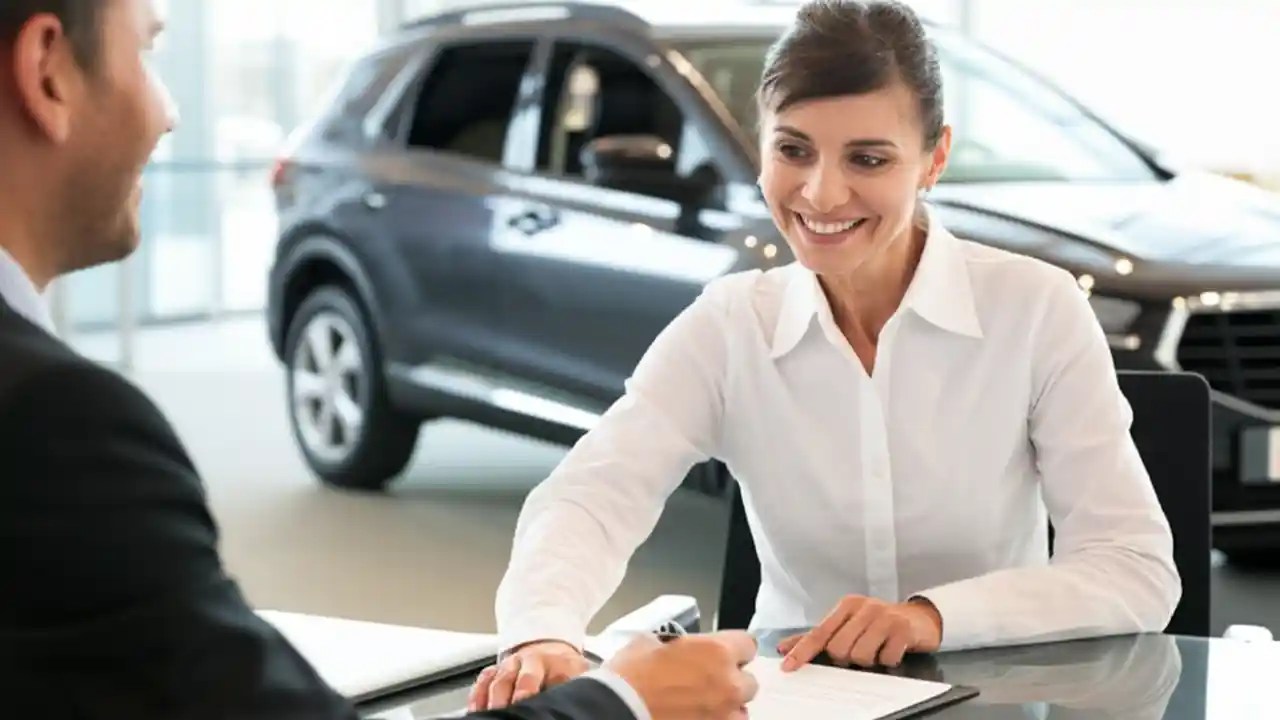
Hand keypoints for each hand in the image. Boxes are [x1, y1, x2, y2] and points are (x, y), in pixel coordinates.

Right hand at [468, 640, 588, 710]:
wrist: (548, 647)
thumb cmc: (566, 670)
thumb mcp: (581, 675)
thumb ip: (582, 688)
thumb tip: (593, 705)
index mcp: (561, 664)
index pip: (559, 678)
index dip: (555, 692)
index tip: (552, 706)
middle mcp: (534, 661)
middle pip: (527, 677)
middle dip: (522, 693)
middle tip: (519, 708)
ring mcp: (513, 664)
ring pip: (501, 679)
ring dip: (496, 698)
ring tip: (495, 715)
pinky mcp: (496, 670)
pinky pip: (483, 680)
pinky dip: (478, 695)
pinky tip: (476, 709)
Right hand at [607, 631, 759, 719]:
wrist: (616, 713)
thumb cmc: (629, 676)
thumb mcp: (648, 643)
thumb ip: (674, 645)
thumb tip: (674, 649)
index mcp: (717, 652)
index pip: (748, 645)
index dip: (734, 649)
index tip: (722, 653)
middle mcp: (728, 684)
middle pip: (749, 682)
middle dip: (731, 681)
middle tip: (707, 683)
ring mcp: (724, 716)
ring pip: (740, 711)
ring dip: (726, 707)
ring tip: (702, 707)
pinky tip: (695, 718)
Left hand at [778, 596, 942, 670]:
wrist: (920, 617)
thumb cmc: (878, 623)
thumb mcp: (848, 624)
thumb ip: (819, 636)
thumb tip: (785, 648)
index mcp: (846, 606)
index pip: (819, 632)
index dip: (803, 651)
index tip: (788, 666)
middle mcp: (863, 607)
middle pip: (838, 649)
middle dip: (847, 658)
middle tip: (861, 649)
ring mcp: (884, 617)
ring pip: (860, 656)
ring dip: (868, 661)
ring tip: (877, 649)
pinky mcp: (902, 629)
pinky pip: (886, 659)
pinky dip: (888, 661)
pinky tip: (892, 649)